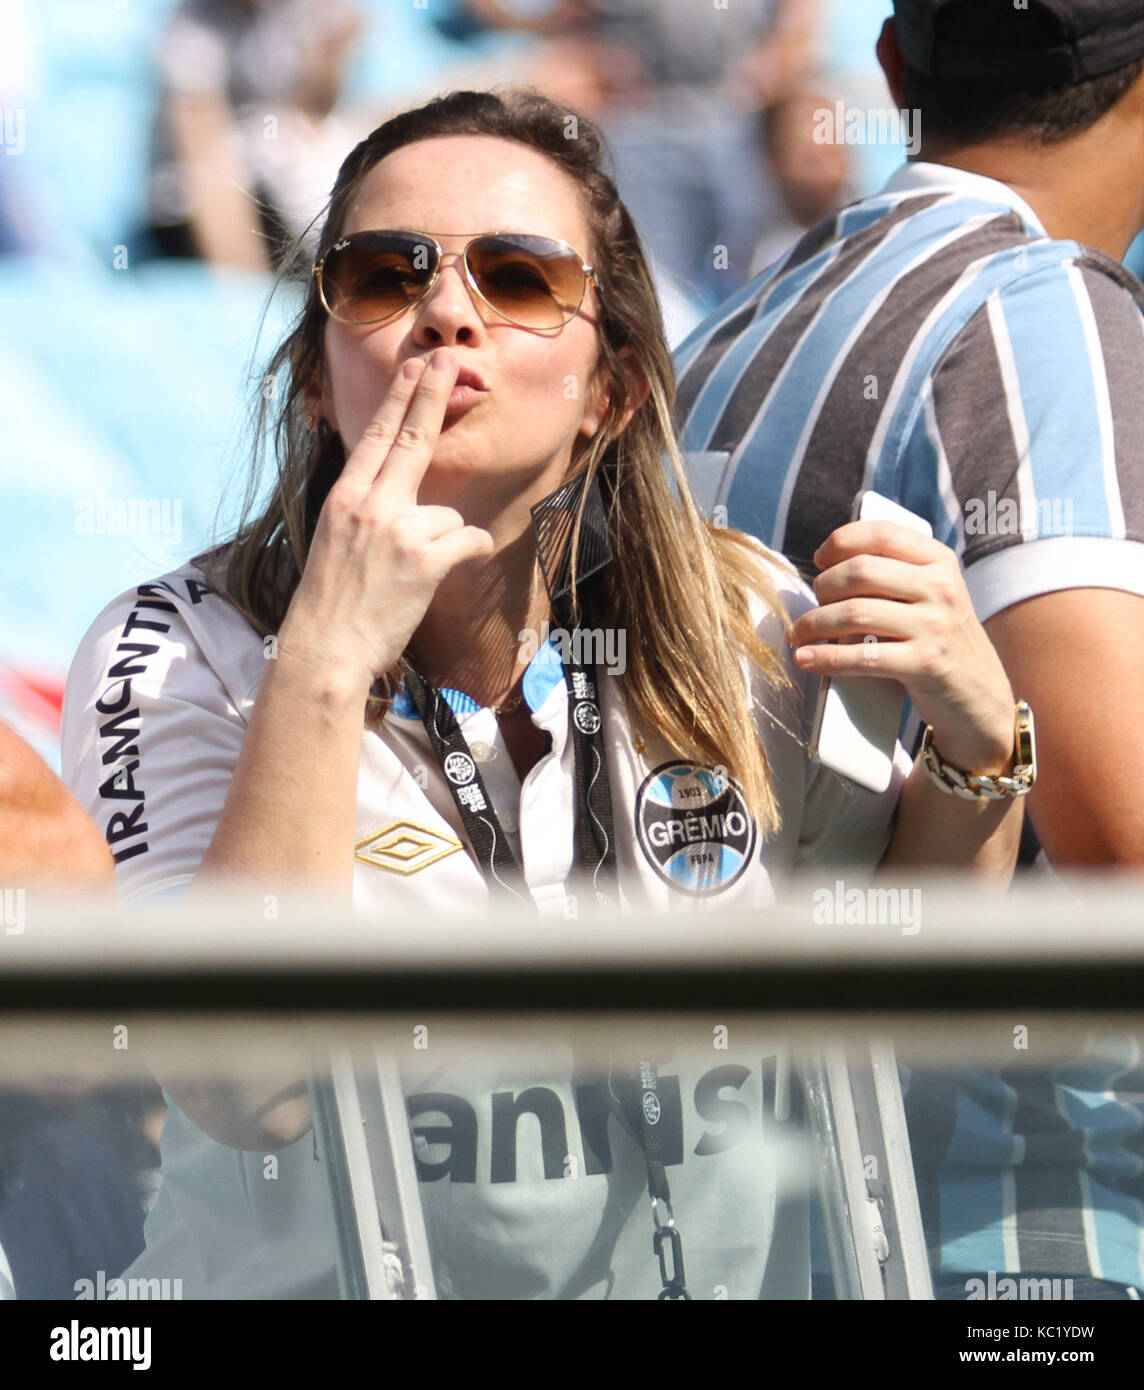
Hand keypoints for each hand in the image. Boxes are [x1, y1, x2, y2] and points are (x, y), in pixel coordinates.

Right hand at [278, 348, 494, 689]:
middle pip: (412, 439)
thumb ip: (367, 511)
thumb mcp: (336, 542)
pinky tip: (442, 575)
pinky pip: (470, 540)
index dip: (399, 399)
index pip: (376, 438)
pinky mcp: (426, 559)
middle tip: (448, 358)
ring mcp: (398, 530)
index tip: (413, 367)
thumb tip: (405, 498)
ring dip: (442, 545)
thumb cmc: (331, 605)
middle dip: (432, 394)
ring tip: (408, 577)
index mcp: (345, 499)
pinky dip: (469, 556)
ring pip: (449, 516)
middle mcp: (371, 505)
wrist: (324, 650)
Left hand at [789, 521, 1016, 774]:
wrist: (979, 695)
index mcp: (940, 561)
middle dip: (824, 586)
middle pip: (860, 571)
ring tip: (799, 634)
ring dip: (814, 624)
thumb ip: (896, 574)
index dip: (841, 542)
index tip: (820, 560)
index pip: (882, 534)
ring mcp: (935, 626)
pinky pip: (862, 657)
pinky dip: (825, 658)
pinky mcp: (925, 664)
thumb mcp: (932, 595)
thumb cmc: (940, 640)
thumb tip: (829, 565)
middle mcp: (940, 587)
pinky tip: (805, 659)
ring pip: (854, 612)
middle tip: (814, 604)